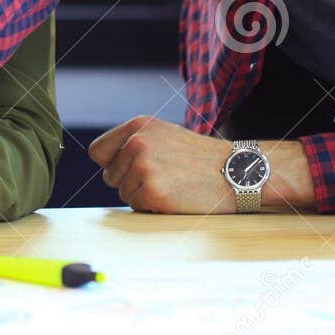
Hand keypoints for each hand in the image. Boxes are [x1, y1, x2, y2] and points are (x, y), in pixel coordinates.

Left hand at [87, 117, 314, 212]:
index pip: (98, 152)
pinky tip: (176, 197)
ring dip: (143, 195)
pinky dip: (153, 208)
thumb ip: (133, 143)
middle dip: (130, 182)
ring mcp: (144, 169)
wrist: (237, 171)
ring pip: (124, 193)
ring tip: (173, 185)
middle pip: (110, 176)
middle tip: (164, 177)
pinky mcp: (153, 193)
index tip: (129, 169)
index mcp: (138, 126)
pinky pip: (138, 207)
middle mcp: (137, 144)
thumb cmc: (200, 157)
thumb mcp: (163, 136)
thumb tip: (104, 164)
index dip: (112, 164)